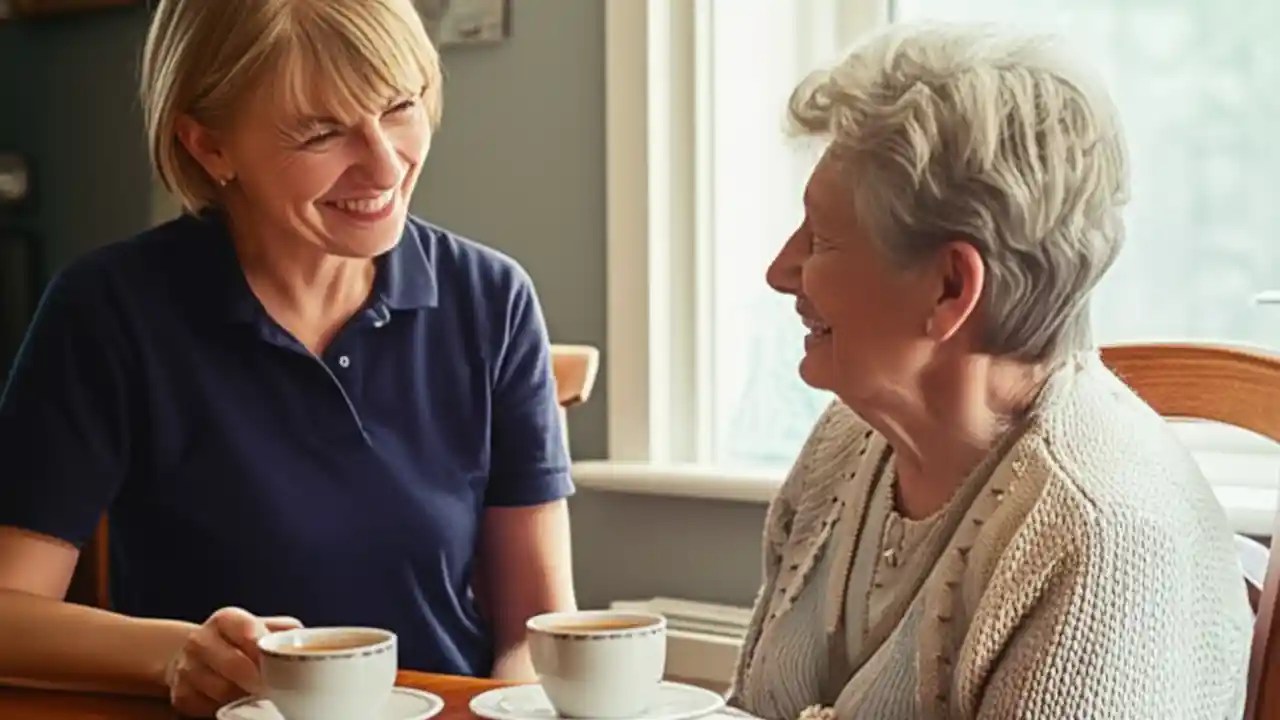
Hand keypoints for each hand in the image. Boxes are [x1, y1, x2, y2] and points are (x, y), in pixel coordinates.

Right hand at [165, 606, 301, 717]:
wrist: (197, 657)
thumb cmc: (240, 642)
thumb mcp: (261, 626)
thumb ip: (284, 631)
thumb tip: (313, 641)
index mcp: (225, 620)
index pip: (244, 627)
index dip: (262, 643)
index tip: (277, 658)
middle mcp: (201, 641)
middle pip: (233, 665)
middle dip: (258, 679)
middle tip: (277, 688)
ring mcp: (187, 669)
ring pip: (221, 691)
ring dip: (245, 697)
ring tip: (263, 697)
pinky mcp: (181, 695)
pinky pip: (208, 708)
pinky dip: (227, 710)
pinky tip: (239, 705)